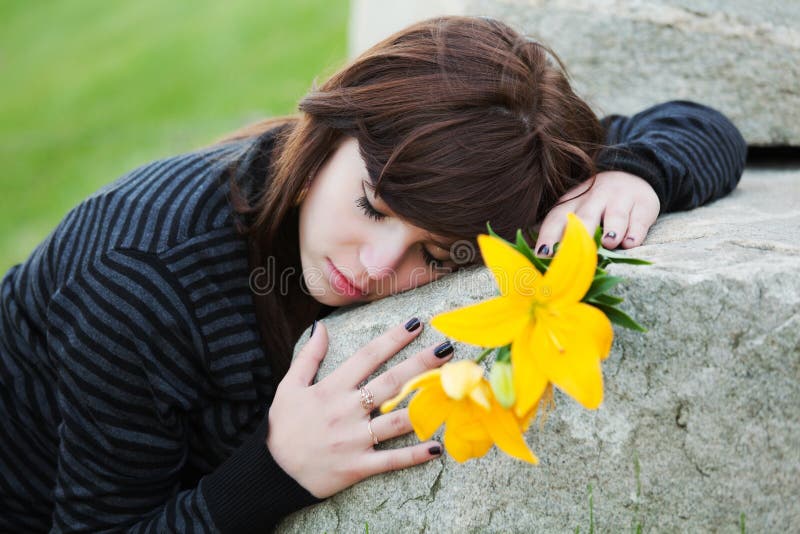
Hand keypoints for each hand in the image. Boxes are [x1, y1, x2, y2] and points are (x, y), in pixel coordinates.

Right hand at [266, 319, 452, 497]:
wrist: (272, 472)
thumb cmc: (282, 426)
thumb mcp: (289, 386)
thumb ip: (309, 356)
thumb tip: (320, 325)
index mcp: (332, 388)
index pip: (368, 356)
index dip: (394, 338)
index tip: (417, 324)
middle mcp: (347, 410)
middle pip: (391, 382)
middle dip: (421, 364)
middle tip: (447, 349)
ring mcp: (355, 439)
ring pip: (397, 419)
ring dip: (425, 405)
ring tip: (452, 391)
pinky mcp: (359, 465)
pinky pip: (392, 459)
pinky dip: (415, 455)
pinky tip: (437, 447)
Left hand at [534, 171, 659, 255]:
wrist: (633, 176)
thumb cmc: (597, 205)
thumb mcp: (578, 212)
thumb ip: (563, 233)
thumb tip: (543, 261)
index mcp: (573, 202)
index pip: (557, 218)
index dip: (549, 235)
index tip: (542, 254)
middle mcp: (595, 198)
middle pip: (585, 216)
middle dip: (579, 234)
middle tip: (575, 254)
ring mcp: (620, 199)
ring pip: (615, 214)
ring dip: (612, 229)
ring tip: (609, 244)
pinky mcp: (643, 204)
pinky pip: (639, 219)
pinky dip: (635, 232)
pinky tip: (631, 243)